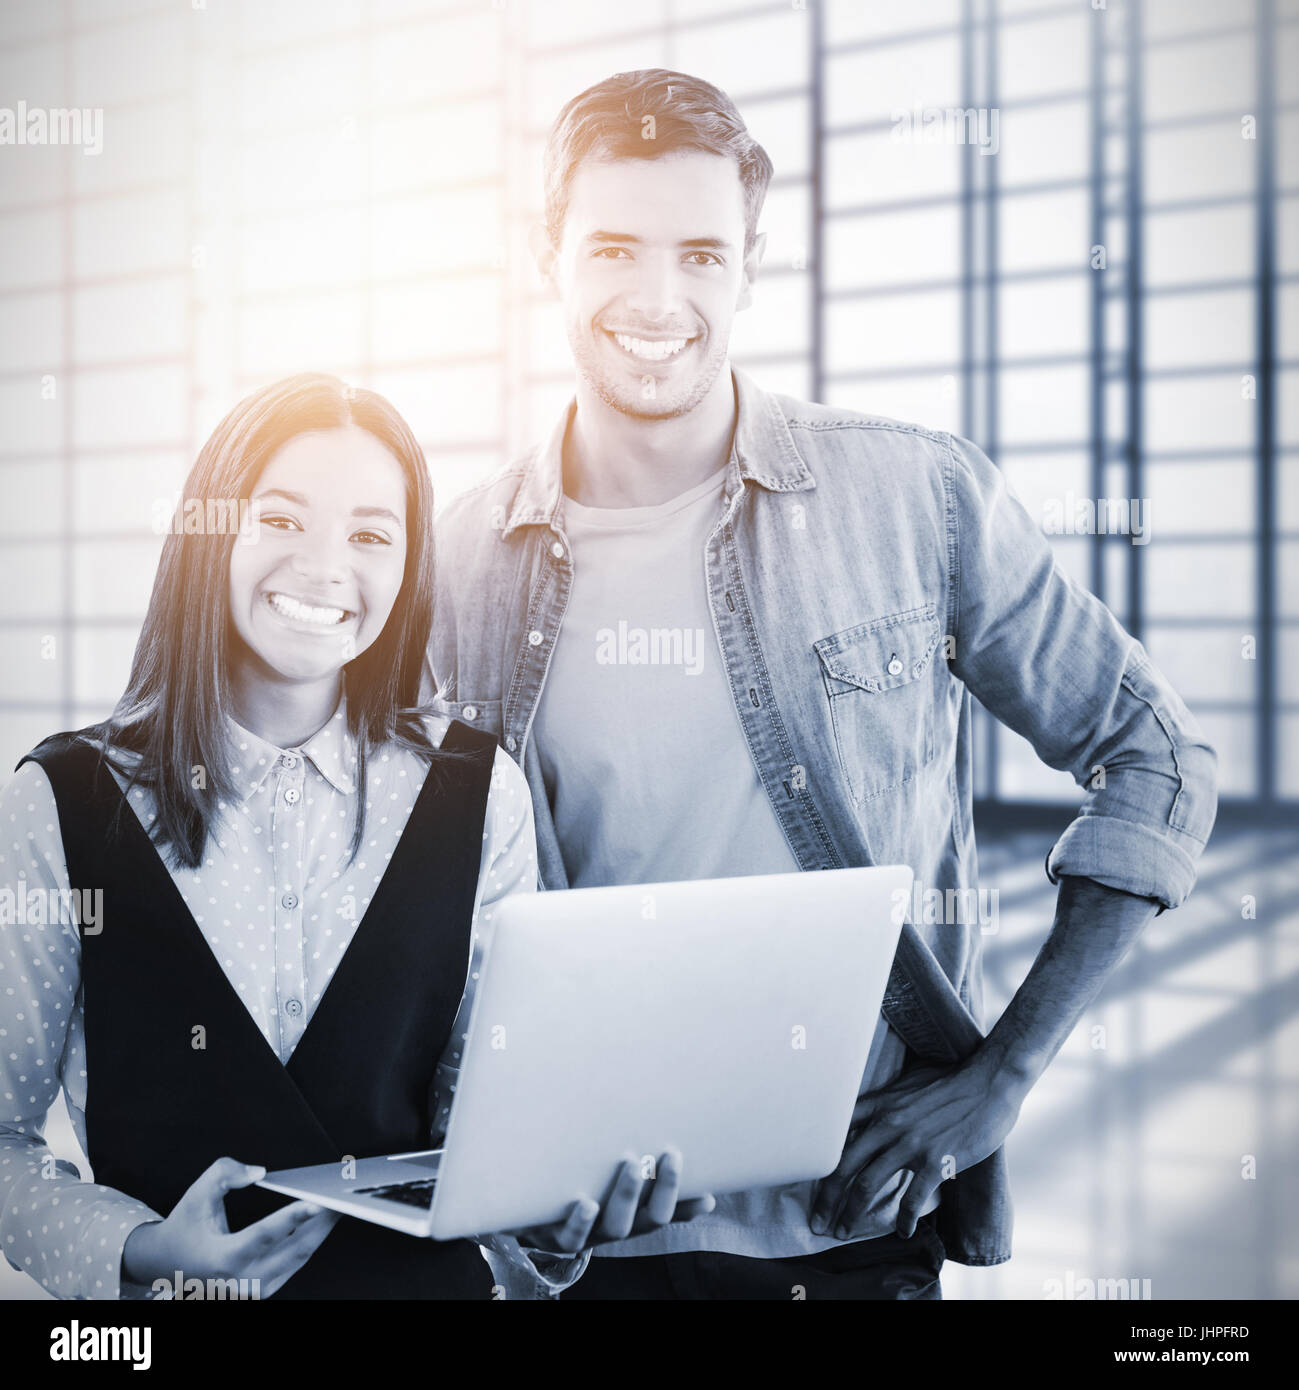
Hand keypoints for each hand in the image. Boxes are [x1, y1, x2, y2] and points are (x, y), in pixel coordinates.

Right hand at [121, 1157, 339, 1296]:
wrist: (168, 1263)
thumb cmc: (185, 1226)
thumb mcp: (196, 1194)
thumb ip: (225, 1174)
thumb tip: (259, 1172)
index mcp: (222, 1259)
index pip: (265, 1235)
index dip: (294, 1216)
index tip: (318, 1200)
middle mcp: (242, 1281)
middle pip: (295, 1250)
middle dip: (324, 1221)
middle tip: (345, 1194)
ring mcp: (255, 1290)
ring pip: (300, 1257)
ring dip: (322, 1229)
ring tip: (341, 1201)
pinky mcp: (264, 1288)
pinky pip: (295, 1261)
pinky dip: (311, 1238)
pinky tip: (324, 1218)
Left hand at [502, 1149, 714, 1254]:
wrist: (520, 1208)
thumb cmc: (573, 1184)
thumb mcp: (604, 1177)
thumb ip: (638, 1170)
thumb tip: (696, 1183)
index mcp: (631, 1215)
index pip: (666, 1209)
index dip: (683, 1196)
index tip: (692, 1170)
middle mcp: (614, 1227)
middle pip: (648, 1219)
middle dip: (661, 1188)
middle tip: (668, 1155)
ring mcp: (587, 1233)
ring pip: (615, 1227)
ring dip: (627, 1196)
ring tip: (632, 1165)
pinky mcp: (553, 1234)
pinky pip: (570, 1235)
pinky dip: (580, 1221)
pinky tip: (586, 1204)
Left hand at [810, 1048, 1024, 1240]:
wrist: (989, 1082)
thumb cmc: (951, 1080)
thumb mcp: (908, 1084)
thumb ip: (886, 1101)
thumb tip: (870, 1114)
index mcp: (879, 1105)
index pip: (835, 1135)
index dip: (818, 1163)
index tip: (809, 1184)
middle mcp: (888, 1125)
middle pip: (843, 1166)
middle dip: (826, 1199)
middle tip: (817, 1221)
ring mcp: (910, 1144)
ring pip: (867, 1185)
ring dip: (851, 1214)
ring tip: (843, 1232)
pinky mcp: (935, 1161)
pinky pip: (911, 1199)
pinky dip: (904, 1220)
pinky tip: (902, 1231)